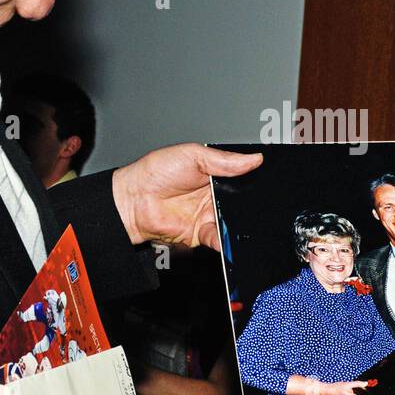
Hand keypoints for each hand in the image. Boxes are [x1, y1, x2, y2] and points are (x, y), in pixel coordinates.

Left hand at [111, 144, 262, 249]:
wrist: (134, 199)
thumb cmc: (154, 173)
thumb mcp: (193, 155)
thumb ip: (224, 159)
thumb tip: (253, 159)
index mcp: (214, 174)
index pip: (241, 178)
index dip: (250, 179)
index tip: (260, 178)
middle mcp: (213, 196)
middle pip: (240, 202)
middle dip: (246, 203)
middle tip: (247, 199)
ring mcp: (208, 215)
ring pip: (232, 221)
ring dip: (236, 221)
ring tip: (237, 216)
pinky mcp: (201, 233)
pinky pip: (218, 238)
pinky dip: (224, 239)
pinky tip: (225, 233)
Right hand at [318, 380, 368, 394]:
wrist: (329, 390)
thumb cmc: (338, 388)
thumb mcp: (349, 384)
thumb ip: (358, 384)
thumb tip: (366, 383)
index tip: (375, 394)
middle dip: (366, 392)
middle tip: (371, 385)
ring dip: (362, 391)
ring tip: (365, 385)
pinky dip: (358, 391)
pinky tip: (357, 386)